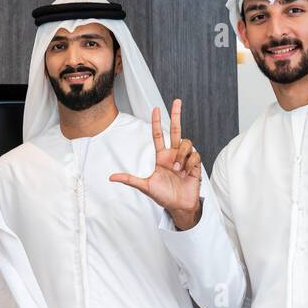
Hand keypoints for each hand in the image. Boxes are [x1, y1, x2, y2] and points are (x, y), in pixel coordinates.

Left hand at [109, 99, 202, 229]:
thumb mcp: (145, 186)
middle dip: (176, 115)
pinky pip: (195, 155)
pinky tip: (186, 173)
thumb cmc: (163, 196)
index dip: (157, 122)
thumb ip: (130, 180)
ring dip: (181, 156)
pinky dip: (189, 164)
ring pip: (186, 143)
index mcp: (161, 157)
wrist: (179, 206)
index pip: (159, 135)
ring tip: (178, 170)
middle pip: (176, 129)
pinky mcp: (196, 164)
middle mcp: (173, 155)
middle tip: (176, 101)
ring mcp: (185, 158)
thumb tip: (111, 178)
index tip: (155, 108)